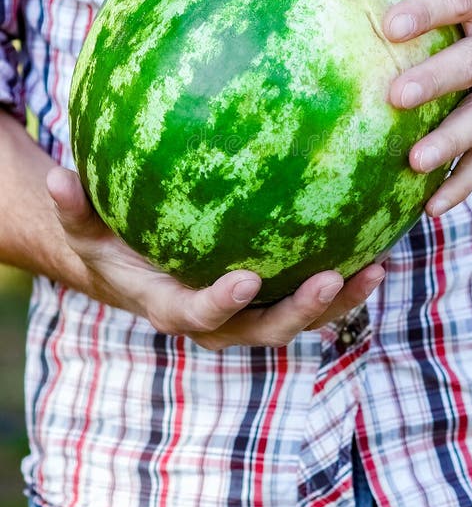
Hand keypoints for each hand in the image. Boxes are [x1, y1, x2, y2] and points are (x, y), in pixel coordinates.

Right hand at [47, 167, 384, 349]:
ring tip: (378, 266)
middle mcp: (218, 319)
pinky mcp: (270, 296)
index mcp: (173, 307)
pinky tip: (376, 242)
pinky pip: (309, 293)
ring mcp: (248, 312)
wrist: (138, 269)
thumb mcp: (86, 229)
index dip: (223, 305)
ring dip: (341, 300)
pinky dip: (343, 278)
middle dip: (302, 312)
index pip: (199, 316)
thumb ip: (76, 208)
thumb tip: (58, 175)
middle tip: (334, 277)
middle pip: (265, 330)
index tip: (248, 279)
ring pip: (299, 318)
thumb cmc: (111, 245)